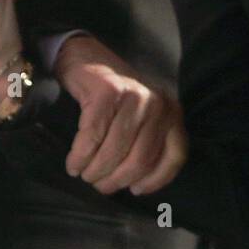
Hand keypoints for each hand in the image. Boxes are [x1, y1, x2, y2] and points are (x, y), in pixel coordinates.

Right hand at [54, 35, 186, 195]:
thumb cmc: (115, 97)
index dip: (156, 180)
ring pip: (115, 150)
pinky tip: (73, 164)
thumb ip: (148, 144)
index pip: (175, 155)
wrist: (87, 57)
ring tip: (85, 174)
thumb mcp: (142, 118)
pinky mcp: (107, 93)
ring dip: (95, 171)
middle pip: (141, 159)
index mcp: (171, 112)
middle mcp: (158, 103)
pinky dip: (80, 156)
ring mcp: (134, 96)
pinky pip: (92, 137)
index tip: (136, 190)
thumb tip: (137, 186)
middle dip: (116, 180)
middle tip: (99, 185)